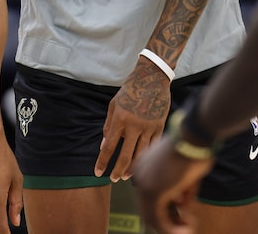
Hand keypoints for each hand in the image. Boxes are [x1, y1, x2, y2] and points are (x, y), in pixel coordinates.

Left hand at [95, 61, 171, 181]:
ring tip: (127, 176)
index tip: (98, 173)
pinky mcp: (160, 127)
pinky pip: (152, 147)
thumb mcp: (114, 105)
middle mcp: (134, 126)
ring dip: (133, 168)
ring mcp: (148, 127)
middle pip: (125, 156)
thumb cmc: (130, 90)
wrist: (152, 78)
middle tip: (114, 179)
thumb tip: (104, 145)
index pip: (109, 147)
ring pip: (140, 155)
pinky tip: (142, 163)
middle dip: (118, 171)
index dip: (102, 162)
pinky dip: (146, 158)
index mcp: (120, 119)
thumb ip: (109, 126)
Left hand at [132, 133, 213, 232]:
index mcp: (144, 165)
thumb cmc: (195, 147)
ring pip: (154, 217)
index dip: (169, 206)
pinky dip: (173, 230)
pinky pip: (160, 221)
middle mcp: (139, 175)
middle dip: (170, 218)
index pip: (151, 194)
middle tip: (188, 223)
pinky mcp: (153, 194)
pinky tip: (188, 229)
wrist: (193, 135)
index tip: (184, 210)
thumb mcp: (186, 168)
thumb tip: (182, 205)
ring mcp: (144, 185)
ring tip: (189, 228)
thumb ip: (181, 187)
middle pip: (150, 206)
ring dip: (172, 227)